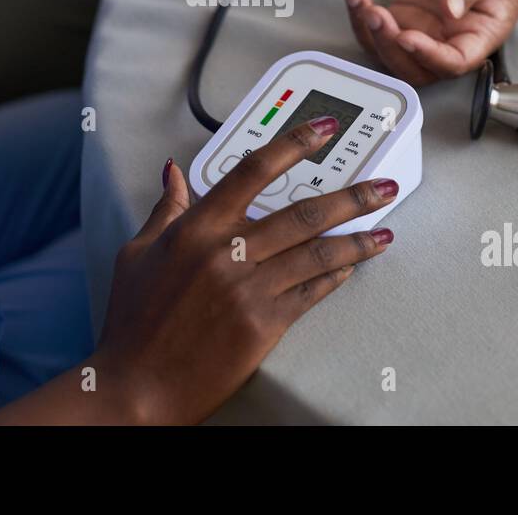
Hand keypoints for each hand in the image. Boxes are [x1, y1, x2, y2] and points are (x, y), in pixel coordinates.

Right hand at [92, 118, 396, 424]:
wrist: (138, 386)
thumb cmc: (133, 322)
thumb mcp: (139, 254)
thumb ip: (166, 209)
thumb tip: (174, 172)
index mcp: (196, 229)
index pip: (253, 171)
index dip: (293, 145)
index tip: (323, 130)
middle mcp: (227, 253)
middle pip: (303, 212)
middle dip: (352, 197)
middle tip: (383, 187)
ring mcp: (249, 290)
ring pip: (317, 253)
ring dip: (358, 240)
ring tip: (384, 231)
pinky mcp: (264, 325)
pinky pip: (311, 293)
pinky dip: (336, 277)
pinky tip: (352, 267)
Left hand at [344, 0, 517, 83]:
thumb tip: (451, 8)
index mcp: (480, 36)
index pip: (454, 62)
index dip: (429, 57)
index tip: (407, 37)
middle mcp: (450, 41)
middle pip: (415, 68)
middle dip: (390, 49)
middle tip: (377, 15)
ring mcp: (424, 31)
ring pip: (389, 54)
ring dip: (369, 34)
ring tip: (360, 0)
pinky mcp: (403, 16)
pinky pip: (376, 28)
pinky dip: (359, 15)